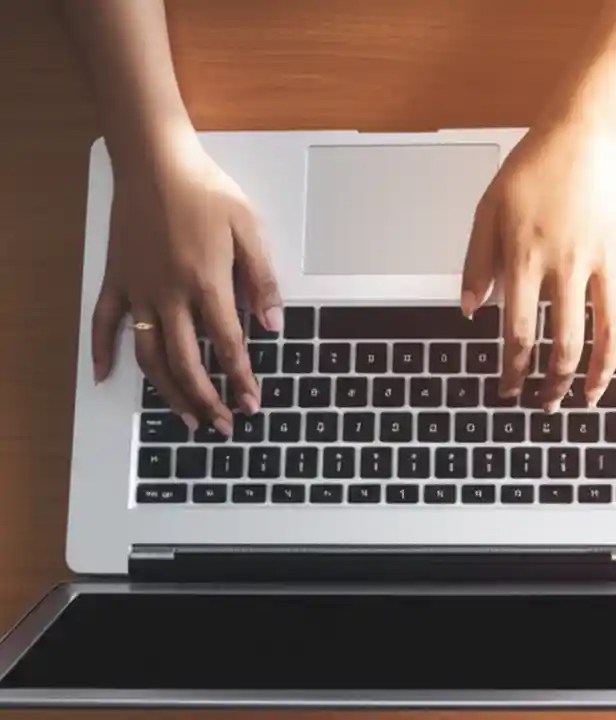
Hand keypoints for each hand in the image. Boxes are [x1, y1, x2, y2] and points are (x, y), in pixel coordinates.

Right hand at [92, 131, 280, 434]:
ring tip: (186, 417)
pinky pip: (105, 322)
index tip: (252, 403)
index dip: (241, 379)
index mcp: (206, 284)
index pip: (227, 346)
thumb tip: (274, 325)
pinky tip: (104, 377)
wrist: (154, 160)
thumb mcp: (248, 229)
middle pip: (186, 362)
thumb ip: (261, 280)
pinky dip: (102, 351)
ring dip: (167, 391)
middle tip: (223, 425)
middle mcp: (169, 295)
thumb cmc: (206, 191)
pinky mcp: (117, 279)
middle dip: (207, 400)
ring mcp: (139, 289)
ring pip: (149, 354)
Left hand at [461, 121, 615, 411]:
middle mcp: (568, 264)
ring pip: (609, 332)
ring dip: (601, 372)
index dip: (513, 370)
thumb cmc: (533, 168)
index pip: (518, 333)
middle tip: (549, 403)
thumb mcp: (487, 210)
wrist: (583, 132)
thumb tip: (470, 310)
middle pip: (566, 344)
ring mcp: (606, 258)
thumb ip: (475, 262)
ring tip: (591, 395)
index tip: (510, 389)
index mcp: (527, 257)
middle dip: (556, 384)